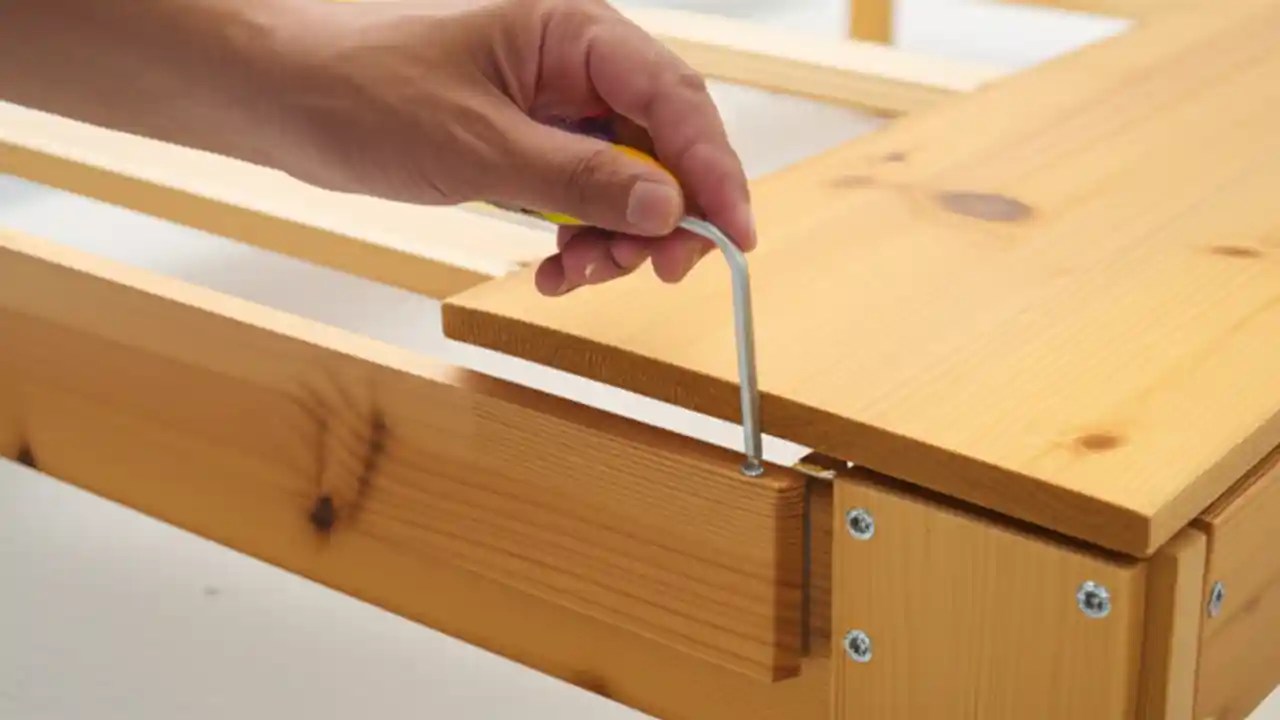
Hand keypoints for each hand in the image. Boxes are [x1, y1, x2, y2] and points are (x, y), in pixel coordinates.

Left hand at [276, 0, 755, 294]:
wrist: (281, 98)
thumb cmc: (362, 91)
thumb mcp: (479, 146)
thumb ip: (582, 180)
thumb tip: (670, 207)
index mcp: (573, 32)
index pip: (675, 99)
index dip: (714, 170)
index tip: (734, 235)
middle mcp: (573, 63)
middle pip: (662, 143)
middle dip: (662, 216)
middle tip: (645, 272)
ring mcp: (552, 104)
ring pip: (626, 179)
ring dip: (615, 237)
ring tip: (571, 274)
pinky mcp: (527, 140)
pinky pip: (582, 194)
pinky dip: (578, 237)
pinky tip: (552, 268)